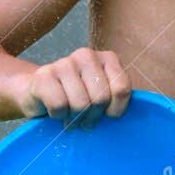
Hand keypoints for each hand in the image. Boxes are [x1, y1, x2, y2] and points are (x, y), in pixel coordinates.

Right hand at [13, 47, 131, 128]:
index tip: (107, 116)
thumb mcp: (103, 96)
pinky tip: (55, 110)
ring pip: (80, 104)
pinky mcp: (43, 75)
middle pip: (100, 99)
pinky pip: (59, 106)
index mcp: (108, 59)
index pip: (121, 89)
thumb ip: (118, 99)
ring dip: (75, 119)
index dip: (115, 110)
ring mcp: (64, 62)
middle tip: (84, 119)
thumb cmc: (77, 99)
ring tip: (70, 116)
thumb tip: (135, 117)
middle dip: (92, 116)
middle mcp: (86, 55)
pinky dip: (58, 116)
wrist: (39, 94)